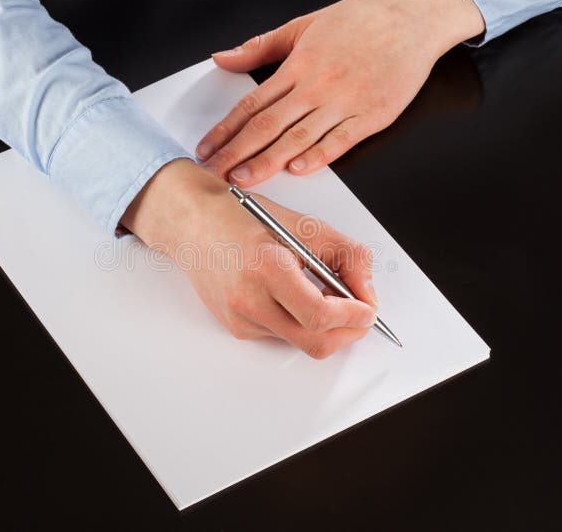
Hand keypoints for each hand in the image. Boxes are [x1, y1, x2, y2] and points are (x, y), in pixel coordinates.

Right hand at [121, 159, 377, 358]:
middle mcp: (249, 300)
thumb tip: (367, 292)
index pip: (320, 315)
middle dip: (347, 333)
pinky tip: (290, 295)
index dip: (353, 317)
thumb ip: (347, 256)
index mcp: (266, 268)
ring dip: (322, 326)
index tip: (368, 309)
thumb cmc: (242, 218)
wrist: (193, 223)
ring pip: (300, 341)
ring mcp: (239, 319)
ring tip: (321, 293)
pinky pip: (280, 336)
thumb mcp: (305, 225)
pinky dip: (297, 322)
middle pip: (314, 343)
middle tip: (359, 314)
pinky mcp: (235, 328)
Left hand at [196, 0, 484, 185]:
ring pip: (298, 138)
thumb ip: (261, 46)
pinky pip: (340, 140)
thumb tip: (223, 57)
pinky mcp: (371, 115)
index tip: (206, 148)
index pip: (251, 104)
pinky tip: (298, 169)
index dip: (225, 130)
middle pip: (267, 126)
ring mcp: (345, 102)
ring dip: (267, 161)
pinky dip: (319, 156)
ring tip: (243, 179)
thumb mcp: (304, 24)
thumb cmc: (363, 19)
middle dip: (236, 152)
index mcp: (298, 66)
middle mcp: (317, 86)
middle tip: (214, 172)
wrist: (414, 17)